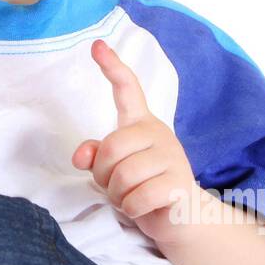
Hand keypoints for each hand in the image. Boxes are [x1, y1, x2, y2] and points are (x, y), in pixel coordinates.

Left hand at [72, 39, 198, 244]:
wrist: (182, 219)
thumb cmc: (143, 188)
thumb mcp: (113, 171)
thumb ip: (96, 157)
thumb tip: (82, 154)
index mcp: (141, 124)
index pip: (127, 90)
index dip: (112, 67)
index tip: (96, 45)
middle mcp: (158, 134)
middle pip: (110, 148)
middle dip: (104, 176)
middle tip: (117, 187)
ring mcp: (172, 157)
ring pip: (122, 176)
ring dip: (118, 195)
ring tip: (131, 198)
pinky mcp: (179, 183)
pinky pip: (137, 197)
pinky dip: (132, 210)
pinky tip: (143, 208)